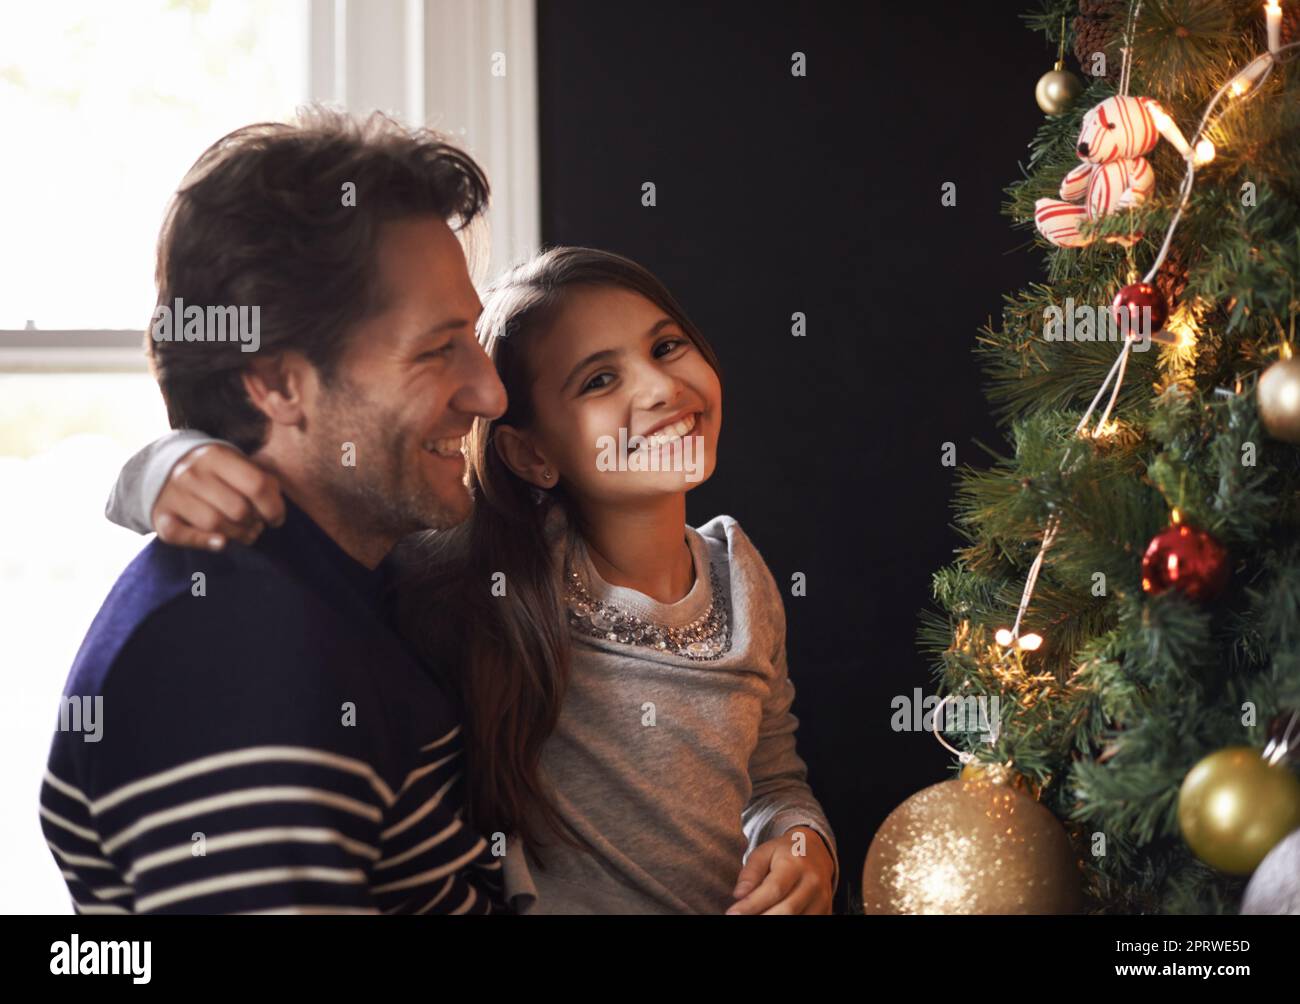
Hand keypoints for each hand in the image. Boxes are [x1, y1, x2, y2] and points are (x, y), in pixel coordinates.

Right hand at [151, 444, 284, 550]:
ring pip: (215, 524)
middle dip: (254, 523)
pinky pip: (184, 536)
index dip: (274, 508)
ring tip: (244, 534)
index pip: (256, 485)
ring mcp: (173, 494)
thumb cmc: (215, 472)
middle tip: (257, 526)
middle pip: (238, 509)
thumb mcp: (238, 464)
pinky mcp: (161, 516)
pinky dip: (205, 542)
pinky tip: (222, 543)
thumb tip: (276, 511)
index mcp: (215, 455)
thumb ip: (262, 481)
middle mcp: (191, 473)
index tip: (277, 518)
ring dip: (237, 535)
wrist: (164, 469)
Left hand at [725, 826, 833, 914]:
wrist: (816, 852)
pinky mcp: (825, 911)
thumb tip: (739, 895)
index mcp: (795, 863)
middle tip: (739, 919)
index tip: (732, 913)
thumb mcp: (764, 852)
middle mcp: (813, 882)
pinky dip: (787, 924)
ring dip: (772, 922)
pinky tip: (771, 916)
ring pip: (796, 921)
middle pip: (786, 910)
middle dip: (760, 918)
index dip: (751, 905)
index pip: (773, 890)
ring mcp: (822, 899)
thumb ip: (750, 873)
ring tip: (755, 916)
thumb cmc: (784, 853)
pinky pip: (806, 923)